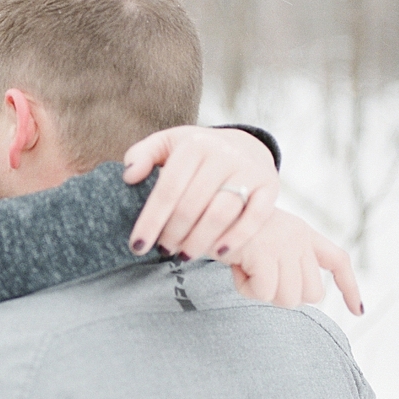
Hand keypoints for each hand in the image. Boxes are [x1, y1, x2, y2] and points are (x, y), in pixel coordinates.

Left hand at [124, 126, 278, 257]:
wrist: (245, 145)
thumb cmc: (197, 152)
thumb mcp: (167, 143)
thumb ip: (142, 155)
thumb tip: (129, 176)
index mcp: (194, 146)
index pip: (167, 190)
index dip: (150, 221)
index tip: (137, 245)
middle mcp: (222, 155)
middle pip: (191, 206)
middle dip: (172, 235)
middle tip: (164, 250)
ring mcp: (248, 170)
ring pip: (219, 215)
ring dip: (198, 241)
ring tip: (185, 255)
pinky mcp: (269, 186)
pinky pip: (254, 218)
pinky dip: (236, 238)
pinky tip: (217, 253)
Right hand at [223, 208, 362, 314]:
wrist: (208, 206)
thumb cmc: (230, 229)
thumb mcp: (265, 242)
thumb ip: (285, 263)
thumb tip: (295, 297)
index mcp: (303, 232)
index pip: (337, 260)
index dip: (350, 287)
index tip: (358, 310)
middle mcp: (300, 237)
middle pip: (312, 293)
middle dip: (284, 295)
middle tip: (260, 277)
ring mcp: (285, 244)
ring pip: (289, 298)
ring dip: (262, 292)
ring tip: (246, 268)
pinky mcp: (265, 252)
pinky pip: (264, 293)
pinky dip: (247, 289)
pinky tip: (237, 268)